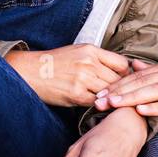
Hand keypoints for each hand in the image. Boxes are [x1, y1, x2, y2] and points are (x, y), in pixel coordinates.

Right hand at [6, 44, 135, 106]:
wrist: (31, 71)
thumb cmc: (55, 63)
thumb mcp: (77, 52)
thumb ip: (98, 59)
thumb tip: (119, 71)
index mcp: (91, 50)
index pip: (122, 63)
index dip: (125, 74)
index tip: (124, 81)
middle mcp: (89, 63)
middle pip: (118, 79)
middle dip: (121, 88)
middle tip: (122, 96)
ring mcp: (83, 79)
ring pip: (110, 92)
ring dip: (111, 99)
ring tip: (112, 102)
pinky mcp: (76, 94)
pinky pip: (96, 102)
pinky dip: (99, 105)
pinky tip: (98, 106)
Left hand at [92, 48, 157, 115]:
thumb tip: (136, 66)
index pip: (139, 76)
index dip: (118, 84)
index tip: (99, 92)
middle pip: (142, 83)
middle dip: (118, 92)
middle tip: (97, 101)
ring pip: (155, 91)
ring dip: (132, 98)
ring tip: (113, 104)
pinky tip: (144, 110)